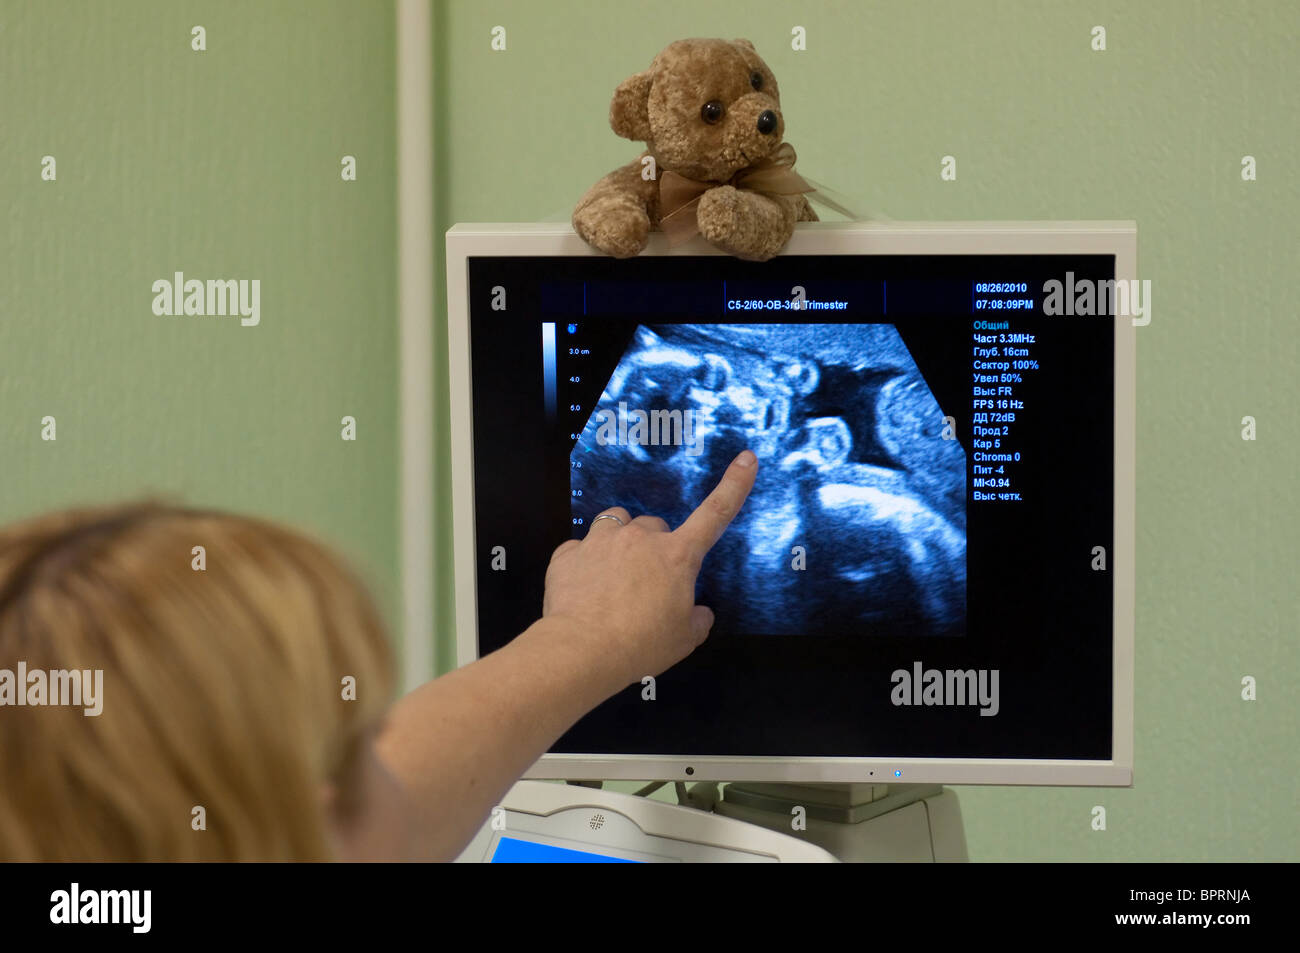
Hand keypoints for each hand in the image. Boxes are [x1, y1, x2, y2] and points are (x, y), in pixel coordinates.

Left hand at [541, 449, 757, 688]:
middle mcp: (640, 538)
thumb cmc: (642, 645)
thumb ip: (697, 619)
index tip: (746, 459)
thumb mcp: (684, 639)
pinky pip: (579, 548)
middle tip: (647, 583)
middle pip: (654, 526)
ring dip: (619, 542)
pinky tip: (583, 588)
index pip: (715, 514)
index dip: (734, 485)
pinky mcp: (568, 554)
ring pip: (615, 524)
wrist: (583, 651)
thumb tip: (700, 612)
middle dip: (654, 547)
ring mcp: (601, 541)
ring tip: (613, 576)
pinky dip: (583, 563)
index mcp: (677, 556)